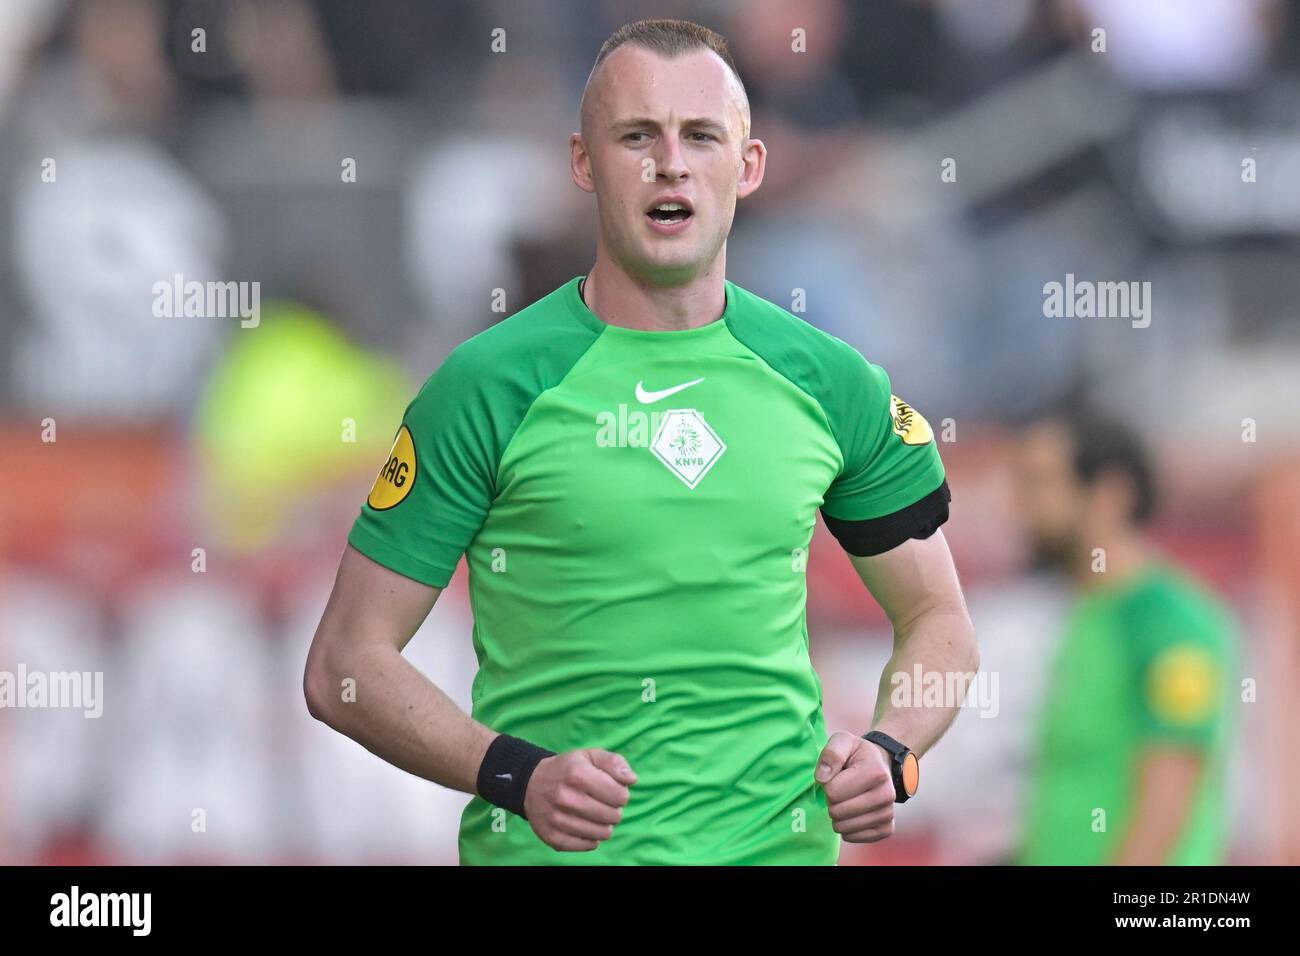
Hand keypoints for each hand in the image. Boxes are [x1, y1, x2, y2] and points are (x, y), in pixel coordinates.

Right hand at [523, 748, 637, 851]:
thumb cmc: (567, 769)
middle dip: (614, 809)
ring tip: (595, 814)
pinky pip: (587, 845)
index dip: (621, 793)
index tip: (611, 790)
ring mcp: (558, 820)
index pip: (620, 796)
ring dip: (604, 824)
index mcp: (578, 775)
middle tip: (603, 803)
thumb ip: (614, 762)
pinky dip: (591, 838)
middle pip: (613, 816)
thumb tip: (632, 779)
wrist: (530, 783)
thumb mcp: (589, 756)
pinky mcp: (553, 838)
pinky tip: (585, 825)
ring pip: (602, 834)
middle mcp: (567, 798)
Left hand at [815, 731, 896, 843]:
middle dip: (831, 801)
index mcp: (875, 772)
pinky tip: (851, 814)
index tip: (836, 776)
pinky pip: (854, 838)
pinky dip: (847, 829)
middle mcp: (886, 795)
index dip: (827, 784)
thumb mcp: (843, 741)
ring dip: (838, 816)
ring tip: (846, 800)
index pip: (833, 792)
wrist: (880, 765)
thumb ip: (831, 754)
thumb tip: (822, 778)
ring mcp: (888, 814)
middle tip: (839, 789)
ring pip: (845, 828)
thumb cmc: (857, 754)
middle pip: (838, 812)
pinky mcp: (887, 829)